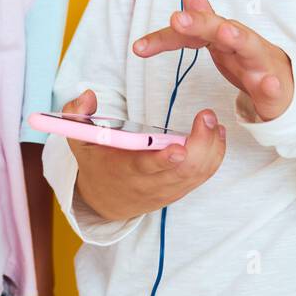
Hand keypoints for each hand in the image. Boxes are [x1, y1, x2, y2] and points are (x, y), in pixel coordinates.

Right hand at [61, 88, 225, 220]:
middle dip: (200, 144)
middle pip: (182, 170)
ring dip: (211, 148)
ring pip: (197, 173)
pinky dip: (214, 155)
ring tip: (213, 122)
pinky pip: (203, 175)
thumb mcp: (79, 140)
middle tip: (207, 117)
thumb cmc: (96, 164)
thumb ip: (77, 115)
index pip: (146, 168)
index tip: (179, 148)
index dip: (164, 160)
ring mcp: (168, 188)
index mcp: (124, 170)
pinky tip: (217, 134)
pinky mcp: (180, 189)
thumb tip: (88, 95)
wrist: (107, 200)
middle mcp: (149, 183)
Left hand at [131, 0, 294, 121]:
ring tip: (224, 32)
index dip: (166, 37)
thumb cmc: (248, 60)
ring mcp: (260, 63)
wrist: (285, 86)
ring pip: (250, 48)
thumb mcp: (222, 41)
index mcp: (224, 33)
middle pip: (221, 29)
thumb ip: (202, 21)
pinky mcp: (274, 87)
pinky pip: (272, 86)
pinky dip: (271, 83)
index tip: (139, 47)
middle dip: (200, 23)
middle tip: (178, 19)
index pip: (192, 30)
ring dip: (237, 38)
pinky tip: (267, 83)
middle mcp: (242, 43)